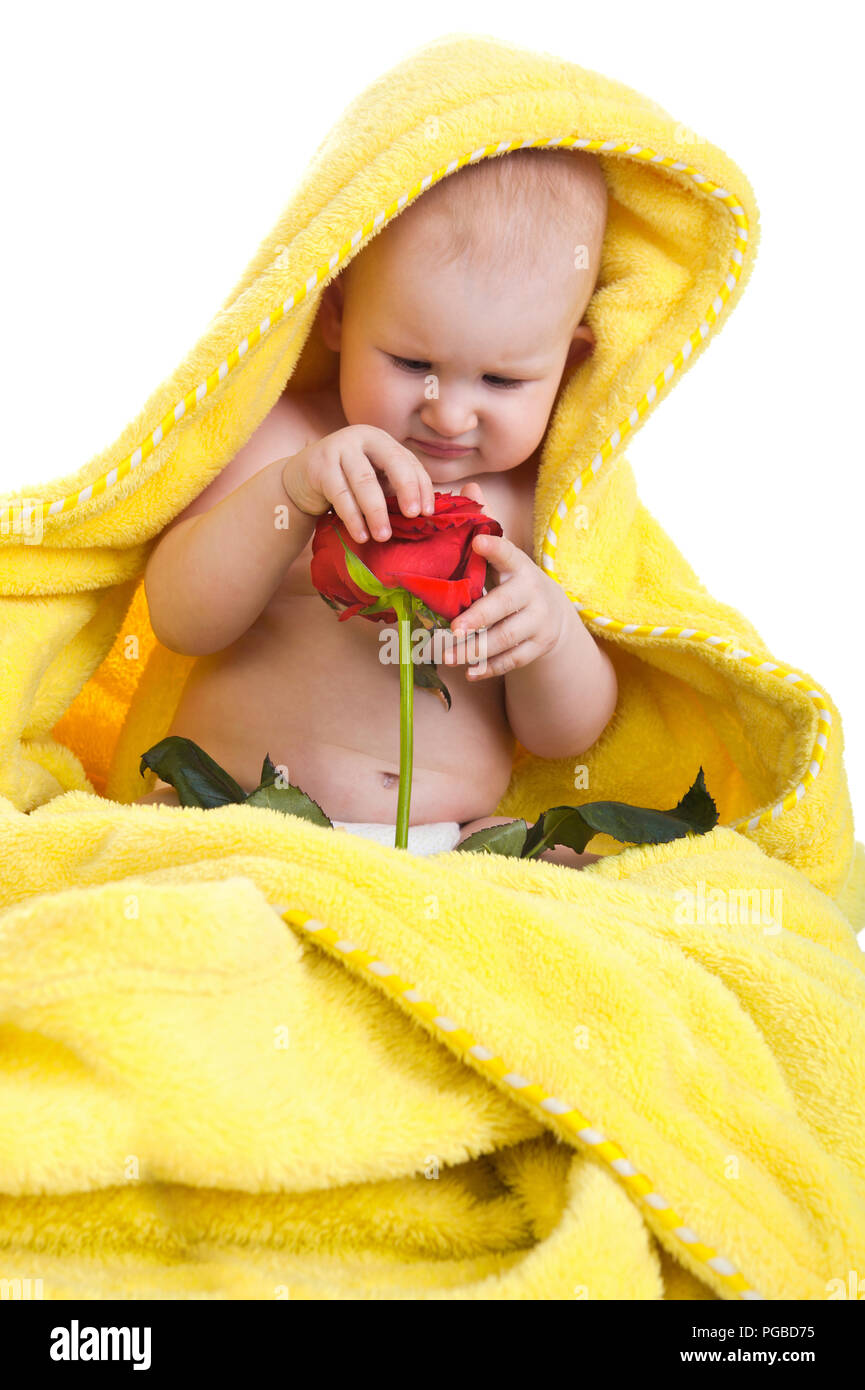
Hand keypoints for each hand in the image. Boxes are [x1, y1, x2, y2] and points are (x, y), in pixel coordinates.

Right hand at [281, 426, 435, 543]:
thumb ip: (393, 489)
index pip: (409, 462)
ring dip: (376, 512)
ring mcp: (338, 448)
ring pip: (365, 481)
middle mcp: (361, 437)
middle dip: (406, 490)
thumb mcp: (373, 479)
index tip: (426, 512)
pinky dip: (353, 518)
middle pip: (392, 462)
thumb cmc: (345, 482)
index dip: (421, 487)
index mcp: (381, 440)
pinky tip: (361, 536)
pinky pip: (341, 495)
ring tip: (383, 536)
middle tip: (413, 516)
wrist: (300, 479)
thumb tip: (422, 513)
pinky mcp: (319, 466)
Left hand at [444, 514, 572, 679]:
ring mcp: (537, 622)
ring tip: (448, 656)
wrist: (551, 615)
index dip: (496, 549)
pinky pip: (513, 660)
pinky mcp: (538, 647)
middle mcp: (532, 593)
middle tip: (453, 630)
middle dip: (479, 619)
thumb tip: (470, 486)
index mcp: (519, 566)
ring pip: (507, 638)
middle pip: (505, 606)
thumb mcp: (503, 558)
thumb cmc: (512, 582)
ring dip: (476, 650)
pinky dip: (490, 667)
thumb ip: (485, 525)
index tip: (480, 541)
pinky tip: (469, 671)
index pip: (509, 554)